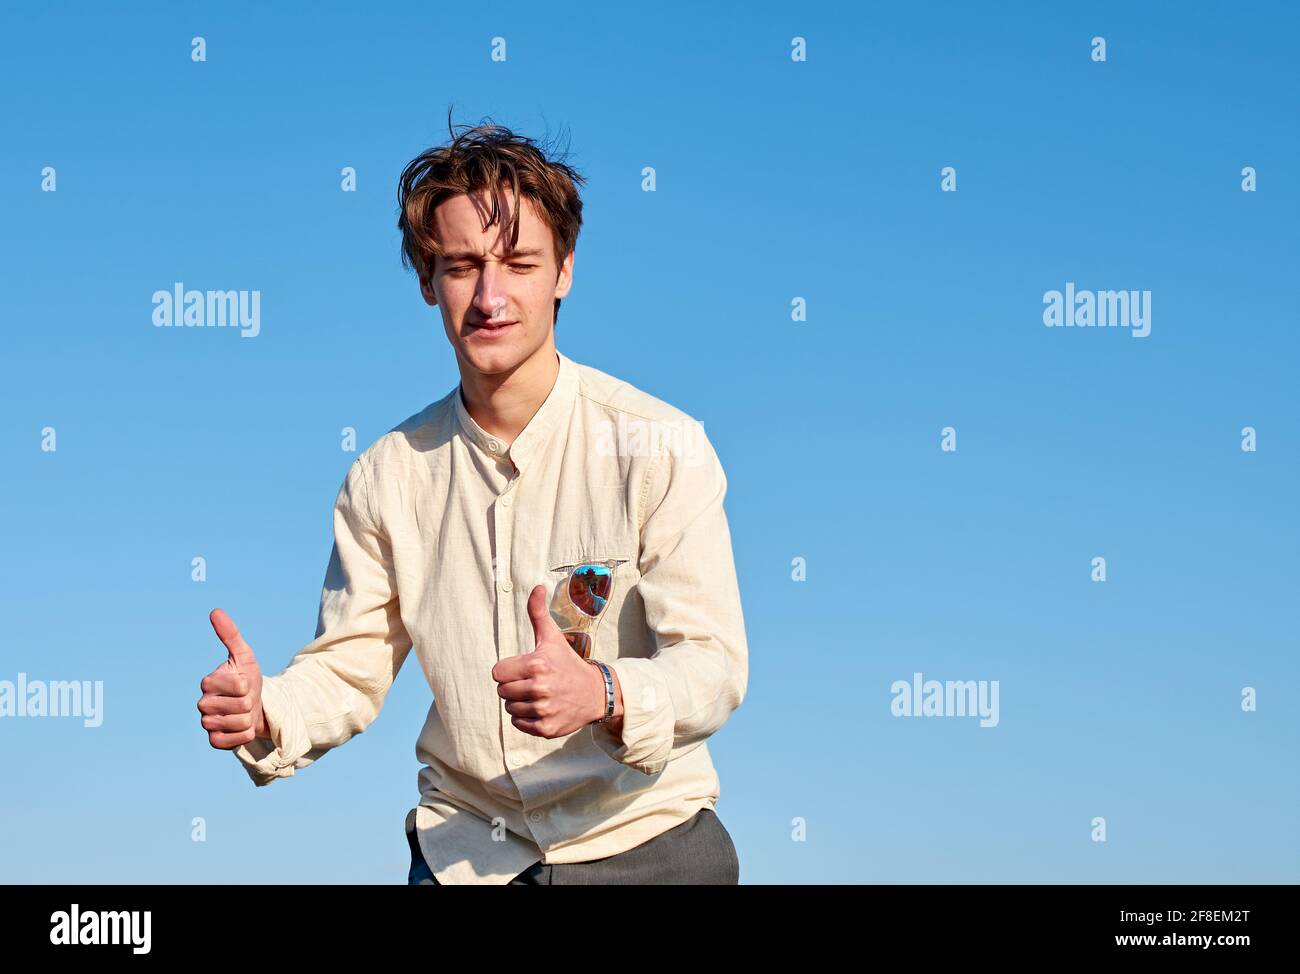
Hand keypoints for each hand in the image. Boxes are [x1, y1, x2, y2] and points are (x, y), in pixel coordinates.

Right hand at [198, 608, 266, 748]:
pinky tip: (240, 727)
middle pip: (242, 705)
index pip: (239, 684)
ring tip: (244, 713)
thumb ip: (230, 634)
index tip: (245, 683)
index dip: (249, 684)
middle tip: (246, 699)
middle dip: (251, 702)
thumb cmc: (248, 679)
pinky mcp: (214, 741)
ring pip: (241, 722)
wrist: (255, 707)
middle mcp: (202, 703)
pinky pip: (234, 740)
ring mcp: (206, 723)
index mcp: (207, 682)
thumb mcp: (244, 656)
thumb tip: (215, 611)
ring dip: (250, 718)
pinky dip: (245, 734)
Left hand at [491, 585, 608, 738]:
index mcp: (536, 664)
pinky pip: (518, 724)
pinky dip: (526, 718)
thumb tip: (536, 586)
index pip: (497, 673)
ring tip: (538, 695)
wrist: (596, 693)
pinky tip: (542, 708)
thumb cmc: (568, 663)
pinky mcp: (545, 729)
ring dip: (520, 702)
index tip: (524, 669)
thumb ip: (538, 613)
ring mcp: (543, 710)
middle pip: (502, 691)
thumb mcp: (552, 637)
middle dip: (514, 686)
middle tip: (533, 682)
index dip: (508, 670)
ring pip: (509, 708)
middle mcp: (539, 689)